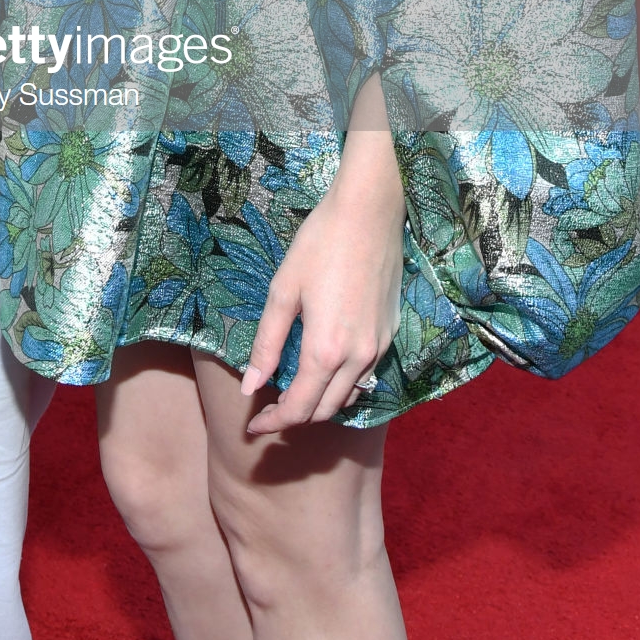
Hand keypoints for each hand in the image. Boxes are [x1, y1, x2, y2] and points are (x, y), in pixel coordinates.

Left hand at [239, 144, 404, 431]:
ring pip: (348, 397)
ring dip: (320, 404)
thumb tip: (250, 386)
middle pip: (325, 411)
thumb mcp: (283, 291)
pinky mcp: (389, 334)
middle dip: (295, 418)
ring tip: (293, 392)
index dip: (273, 423)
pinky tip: (324, 369)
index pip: (299, 408)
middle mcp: (357, 358)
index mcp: (325, 349)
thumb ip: (267, 343)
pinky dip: (342, 386)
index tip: (252, 427)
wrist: (369, 213)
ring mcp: (378, 348)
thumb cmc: (319, 245)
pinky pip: (365, 377)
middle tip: (268, 411)